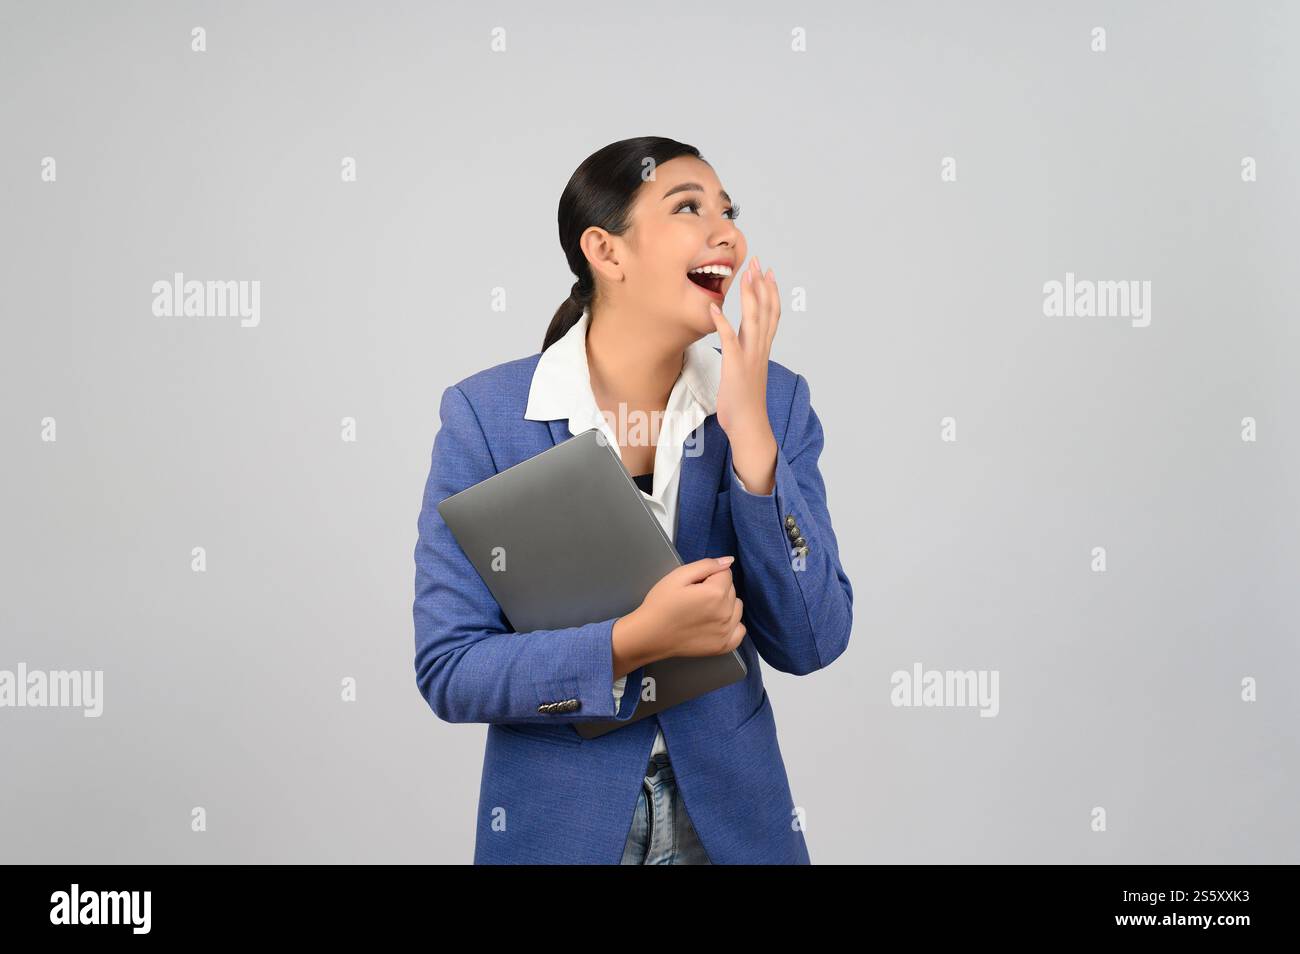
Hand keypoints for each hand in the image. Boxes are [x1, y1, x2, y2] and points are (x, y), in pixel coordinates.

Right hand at [613, 557, 745, 670]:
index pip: (726, 573)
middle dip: (717, 588)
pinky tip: (717, 623)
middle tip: (695, 597)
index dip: (709, 575)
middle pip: (732, 590)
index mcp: (715, 593)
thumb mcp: (678, 576)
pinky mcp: (723, 646)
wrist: (649, 635)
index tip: (694, 584)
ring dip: (725, 605)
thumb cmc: (661, 604)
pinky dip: (732, 625)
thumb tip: (728, 561)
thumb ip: (706, 565)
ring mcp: (726, 632)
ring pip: (737, 608)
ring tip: (704, 610)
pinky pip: (740, 631)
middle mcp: (725, 613)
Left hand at [710, 256, 780, 492]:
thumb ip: (743, 354)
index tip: (767, 272)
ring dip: (750, 296)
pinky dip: (722, 323)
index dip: (770, 292)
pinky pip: (729, 340)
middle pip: (766, 311)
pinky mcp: (736, 366)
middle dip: (762, 285)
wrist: (749, 427)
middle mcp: (759, 349)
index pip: (771, 314)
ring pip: (754, 320)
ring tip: (746, 275)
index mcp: (761, 350)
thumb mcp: (745, 372)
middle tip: (759, 263)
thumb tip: (737, 343)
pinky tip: (715, 308)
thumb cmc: (744, 404)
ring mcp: (749, 357)